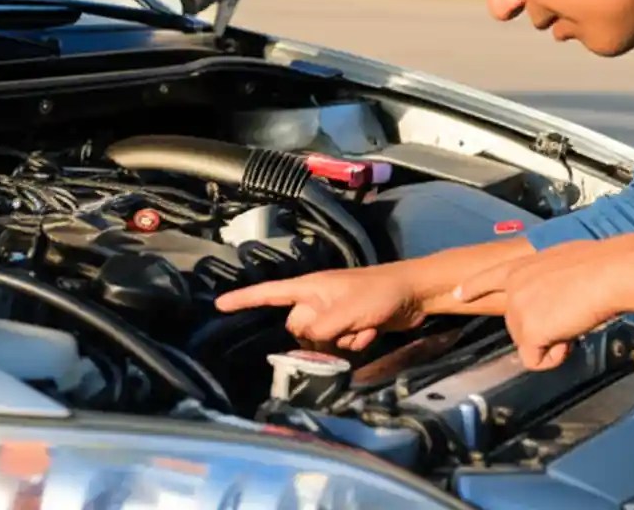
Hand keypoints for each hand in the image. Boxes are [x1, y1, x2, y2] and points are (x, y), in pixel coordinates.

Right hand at [214, 263, 426, 350]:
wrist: (414, 294)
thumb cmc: (379, 292)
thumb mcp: (345, 311)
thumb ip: (319, 328)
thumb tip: (303, 339)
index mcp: (310, 288)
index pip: (269, 294)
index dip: (244, 300)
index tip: (219, 305)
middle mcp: (317, 300)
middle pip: (297, 328)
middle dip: (316, 337)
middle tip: (342, 329)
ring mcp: (334, 314)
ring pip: (320, 341)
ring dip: (341, 342)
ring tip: (363, 328)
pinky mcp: (351, 326)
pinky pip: (340, 345)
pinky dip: (355, 343)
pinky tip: (372, 333)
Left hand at [455, 239, 620, 370]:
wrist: (606, 273)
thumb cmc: (598, 265)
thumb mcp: (561, 263)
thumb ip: (548, 280)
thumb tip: (560, 296)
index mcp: (520, 267)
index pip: (488, 278)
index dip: (472, 288)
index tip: (457, 295)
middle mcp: (512, 289)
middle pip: (518, 325)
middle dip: (544, 328)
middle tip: (572, 312)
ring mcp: (517, 311)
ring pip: (529, 343)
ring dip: (552, 341)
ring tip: (574, 318)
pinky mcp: (528, 332)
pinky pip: (534, 360)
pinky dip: (552, 358)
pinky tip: (568, 337)